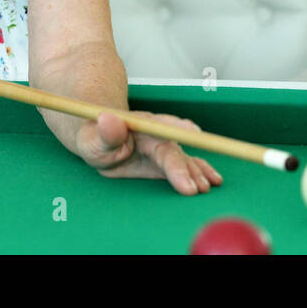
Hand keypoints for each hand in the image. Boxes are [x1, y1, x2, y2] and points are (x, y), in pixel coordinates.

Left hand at [76, 110, 223, 195]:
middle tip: (197, 188)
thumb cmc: (95, 138)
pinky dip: (201, 170)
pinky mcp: (167, 159)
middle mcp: (159, 135)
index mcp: (143, 128)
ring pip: (185, 158)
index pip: (161, 137)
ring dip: (198, 171)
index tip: (190, 154)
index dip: (177, 148)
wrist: (100, 137)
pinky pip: (187, 163)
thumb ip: (104, 133)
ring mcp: (165, 147)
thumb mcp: (93, 137)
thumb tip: (109, 119)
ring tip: (209, 185)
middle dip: (188, 169)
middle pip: (176, 152)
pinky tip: (213, 179)